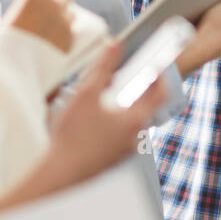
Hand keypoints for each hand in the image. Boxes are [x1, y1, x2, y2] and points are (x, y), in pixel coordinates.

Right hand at [0, 0, 75, 52]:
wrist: (11, 66)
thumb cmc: (5, 39)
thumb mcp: (14, 13)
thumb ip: (30, 4)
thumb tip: (39, 0)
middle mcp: (55, 3)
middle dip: (62, 1)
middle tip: (54, 10)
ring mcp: (65, 21)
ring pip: (71, 15)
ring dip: (63, 19)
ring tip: (47, 32)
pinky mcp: (70, 39)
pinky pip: (71, 32)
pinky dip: (64, 36)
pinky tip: (51, 45)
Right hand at [46, 41, 167, 186]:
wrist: (60, 174)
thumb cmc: (73, 136)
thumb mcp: (86, 93)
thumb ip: (103, 66)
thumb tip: (115, 45)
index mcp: (135, 120)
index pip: (160, 92)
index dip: (160, 74)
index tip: (156, 62)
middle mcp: (135, 137)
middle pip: (145, 107)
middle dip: (139, 88)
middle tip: (131, 74)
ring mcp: (124, 151)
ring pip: (131, 122)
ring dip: (125, 106)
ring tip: (109, 94)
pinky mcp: (112, 159)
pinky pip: (120, 136)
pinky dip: (115, 122)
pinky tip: (96, 118)